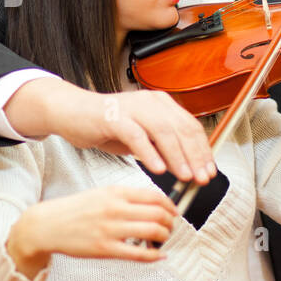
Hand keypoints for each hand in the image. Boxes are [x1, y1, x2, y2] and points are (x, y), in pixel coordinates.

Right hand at [6, 186, 178, 276]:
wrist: (48, 224)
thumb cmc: (77, 209)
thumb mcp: (102, 193)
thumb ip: (128, 197)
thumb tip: (156, 203)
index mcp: (116, 192)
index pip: (155, 196)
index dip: (170, 206)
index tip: (174, 212)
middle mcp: (115, 209)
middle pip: (158, 214)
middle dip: (170, 222)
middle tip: (170, 227)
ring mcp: (110, 229)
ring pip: (152, 232)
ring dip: (164, 237)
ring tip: (162, 239)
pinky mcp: (105, 249)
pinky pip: (138, 254)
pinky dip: (154, 256)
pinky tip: (159, 255)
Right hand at [7, 77, 216, 181]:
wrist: (71, 113)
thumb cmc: (107, 126)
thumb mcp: (143, 138)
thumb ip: (163, 149)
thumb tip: (188, 167)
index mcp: (162, 104)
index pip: (191, 127)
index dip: (203, 150)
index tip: (209, 171)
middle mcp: (151, 101)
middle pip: (182, 129)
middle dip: (195, 156)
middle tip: (201, 178)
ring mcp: (133, 107)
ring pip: (163, 131)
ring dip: (177, 156)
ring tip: (184, 176)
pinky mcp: (114, 116)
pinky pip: (136, 136)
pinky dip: (149, 153)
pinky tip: (158, 169)